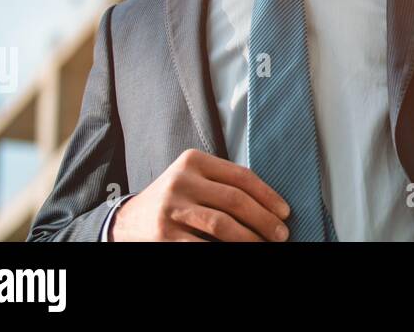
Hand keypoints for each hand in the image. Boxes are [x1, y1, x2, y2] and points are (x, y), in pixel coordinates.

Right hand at [109, 148, 289, 241]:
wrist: (129, 220)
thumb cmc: (175, 198)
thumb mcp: (194, 178)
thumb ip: (224, 183)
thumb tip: (270, 205)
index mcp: (194, 160)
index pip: (241, 176)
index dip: (268, 196)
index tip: (285, 212)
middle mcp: (181, 180)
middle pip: (235, 200)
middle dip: (264, 219)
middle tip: (281, 234)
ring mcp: (171, 207)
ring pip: (222, 224)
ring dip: (249, 238)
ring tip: (264, 245)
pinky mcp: (163, 234)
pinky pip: (202, 246)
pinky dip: (224, 251)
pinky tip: (240, 253)